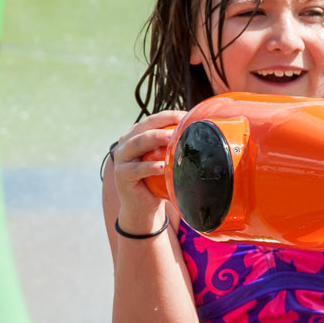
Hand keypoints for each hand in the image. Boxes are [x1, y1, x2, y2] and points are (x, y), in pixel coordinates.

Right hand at [109, 110, 184, 225]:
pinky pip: (136, 169)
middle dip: (162, 123)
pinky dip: (149, 167)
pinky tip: (162, 167)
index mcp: (136, 135)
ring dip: (155, 139)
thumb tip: (202, 135)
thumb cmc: (157, 181)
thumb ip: (174, 147)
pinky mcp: (121, 176)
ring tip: (172, 138)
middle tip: (181, 123)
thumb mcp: (165, 160)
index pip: (153, 120)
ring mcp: (121, 159)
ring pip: (136, 144)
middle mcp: (126, 144)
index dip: (170, 115)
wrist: (142, 207)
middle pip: (143, 128)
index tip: (189, 115)